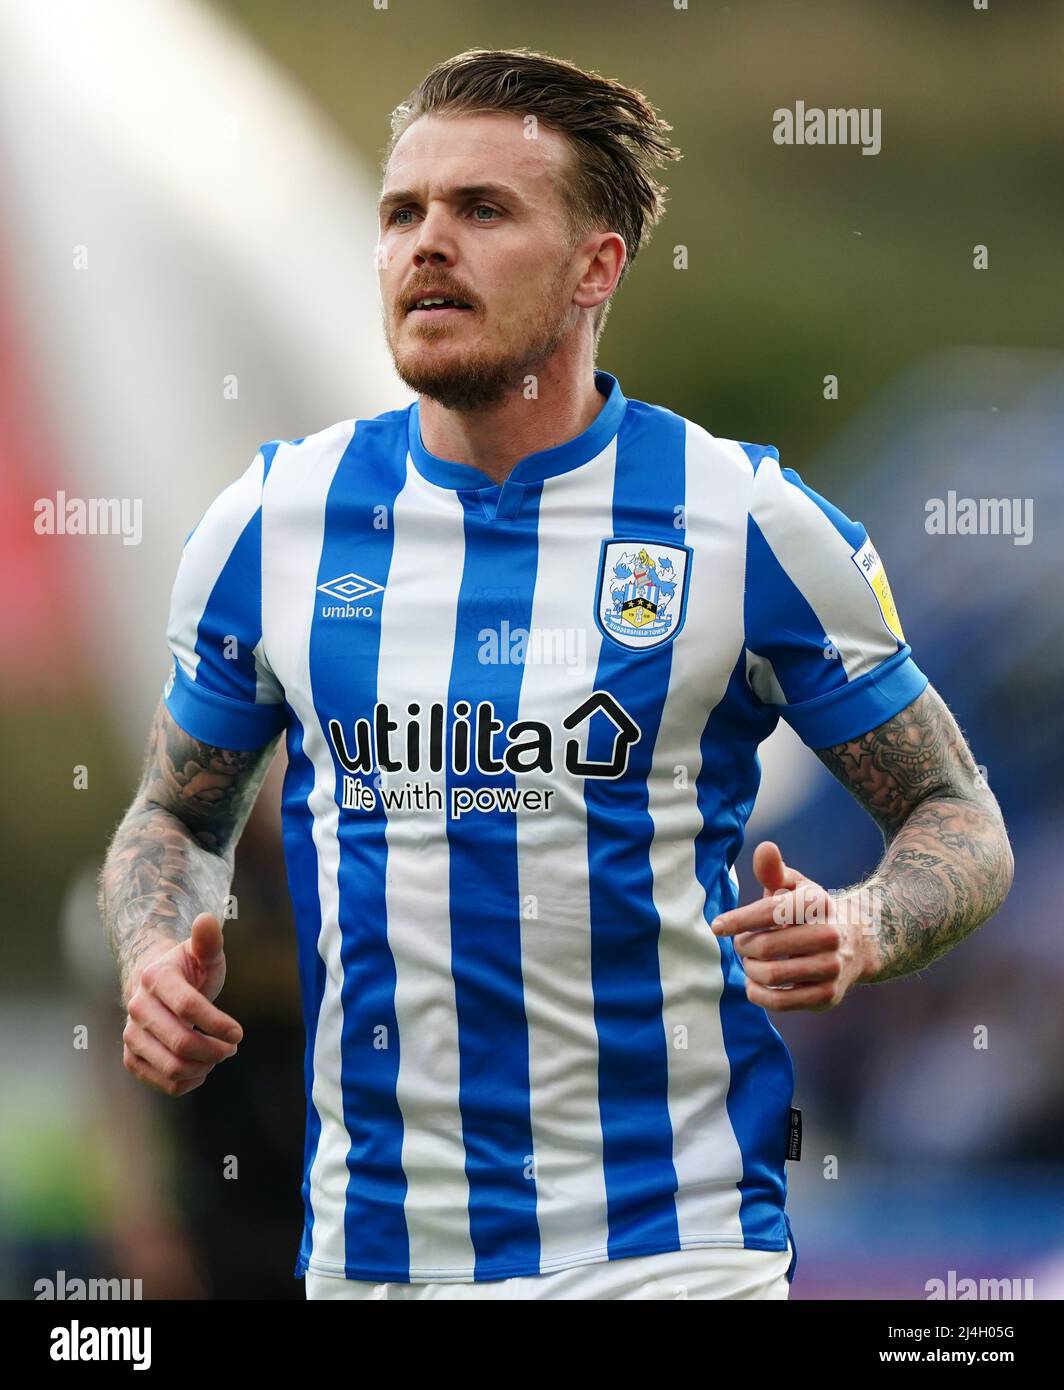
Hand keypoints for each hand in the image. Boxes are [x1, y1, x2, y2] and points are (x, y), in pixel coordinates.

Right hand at [122, 913, 242, 1095]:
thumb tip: (207, 919)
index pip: (189, 1007)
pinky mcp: (132, 1058)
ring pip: (172, 1067)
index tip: (239, 1033)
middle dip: (215, 1050)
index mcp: (155, 979)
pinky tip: (202, 1068)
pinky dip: (188, 1082)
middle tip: (232, 1047)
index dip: (218, 1024)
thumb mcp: (203, 953)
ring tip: (218, 1055)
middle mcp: (137, 1008)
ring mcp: (131, 1035)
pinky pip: (163, 1083)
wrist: (156, 986)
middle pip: (181, 1043)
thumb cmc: (188, 969)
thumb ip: (208, 940)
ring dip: (204, 1066)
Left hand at [710, 842, 872, 1011]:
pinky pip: (782, 1002)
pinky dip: (759, 994)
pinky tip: (754, 983)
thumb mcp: (795, 887)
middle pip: (766, 946)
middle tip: (740, 944)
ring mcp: (831, 968)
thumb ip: (774, 870)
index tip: (717, 927)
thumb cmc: (810, 912)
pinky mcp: (827, 996)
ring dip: (750, 969)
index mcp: (818, 903)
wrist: (857, 944)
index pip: (770, 911)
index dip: (738, 919)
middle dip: (743, 946)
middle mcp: (829, 935)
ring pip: (772, 975)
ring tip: (749, 962)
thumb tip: (764, 848)